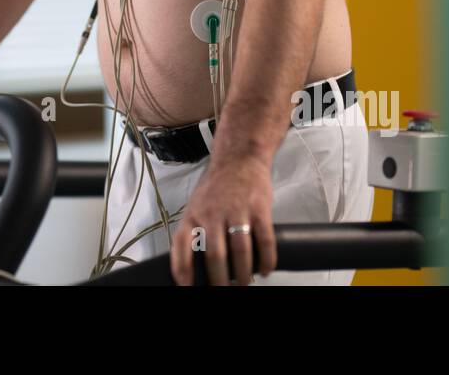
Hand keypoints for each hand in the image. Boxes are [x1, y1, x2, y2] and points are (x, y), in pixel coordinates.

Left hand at [170, 153, 276, 285]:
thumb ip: (195, 231)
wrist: (239, 156)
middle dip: (220, 281)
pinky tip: (265, 269)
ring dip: (244, 274)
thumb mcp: (197, 205)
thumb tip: (194, 264)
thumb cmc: (217, 186)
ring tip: (245, 283)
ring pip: (241, 252)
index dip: (183, 271)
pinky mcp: (258, 209)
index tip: (187, 288)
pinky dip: (266, 260)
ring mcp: (236, 211)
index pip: (182, 246)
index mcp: (193, 214)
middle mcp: (212, 214)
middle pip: (215, 256)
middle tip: (223, 291)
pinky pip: (264, 240)